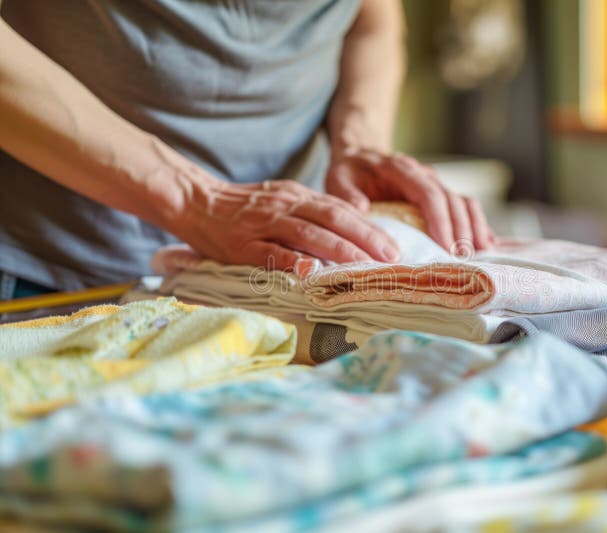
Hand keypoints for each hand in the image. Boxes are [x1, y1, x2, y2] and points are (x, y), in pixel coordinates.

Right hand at [171, 179, 399, 273]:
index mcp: (297, 196)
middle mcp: (285, 206)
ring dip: (338, 249)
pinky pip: (269, 253)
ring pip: (307, 233)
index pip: (340, 210)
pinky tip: (310, 272)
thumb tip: (347, 233)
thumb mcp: (281, 202)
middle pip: (332, 218)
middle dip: (364, 238)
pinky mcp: (241, 244)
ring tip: (362, 265)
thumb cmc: (242, 208)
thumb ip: (310, 215)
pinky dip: (291, 261)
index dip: (368, 228)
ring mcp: (263, 224)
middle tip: (390, 257)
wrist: (194, 199)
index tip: (393, 246)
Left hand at [326, 148, 494, 253]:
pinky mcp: (439, 193)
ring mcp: (434, 182)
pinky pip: (464, 205)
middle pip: (450, 200)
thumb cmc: (349, 172)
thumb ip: (347, 194)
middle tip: (465, 258)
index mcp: (400, 169)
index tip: (446, 245)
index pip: (428, 193)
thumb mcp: (338, 179)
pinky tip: (485, 243)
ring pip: (462, 201)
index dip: (440, 219)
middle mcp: (423, 173)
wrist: (360, 156)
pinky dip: (477, 223)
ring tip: (481, 253)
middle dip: (461, 229)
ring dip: (474, 226)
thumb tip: (361, 208)